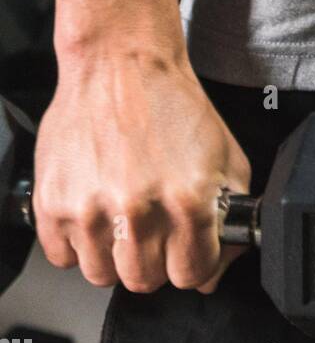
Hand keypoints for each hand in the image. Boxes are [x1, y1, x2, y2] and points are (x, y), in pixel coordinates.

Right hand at [33, 49, 250, 293]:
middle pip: (145, 281)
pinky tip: (92, 208)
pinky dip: (76, 241)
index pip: (192, 275)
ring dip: (113, 253)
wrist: (122, 61)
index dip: (193, 262)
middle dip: (153, 258)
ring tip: (119, 213)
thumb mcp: (225, 153)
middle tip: (152, 226)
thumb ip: (232, 212)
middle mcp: (138, 211)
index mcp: (187, 200)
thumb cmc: (171, 102)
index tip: (186, 248)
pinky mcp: (53, 203)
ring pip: (103, 275)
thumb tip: (221, 262)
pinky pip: (62, 257)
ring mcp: (91, 210)